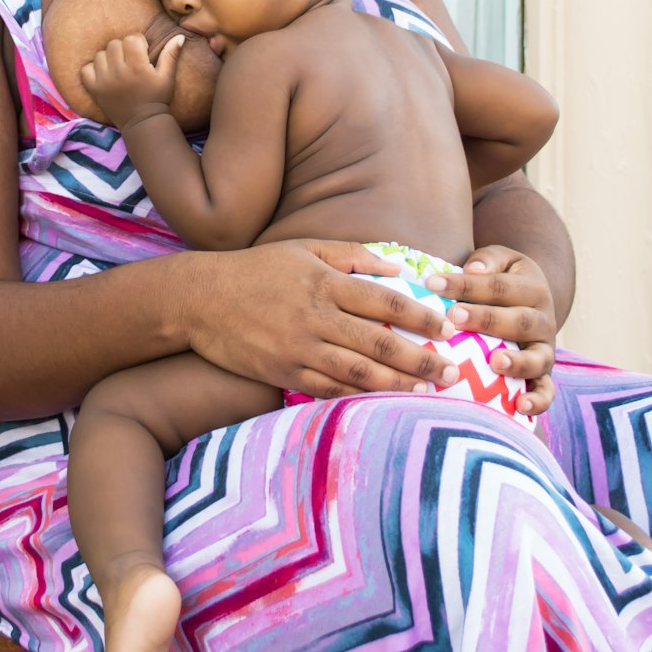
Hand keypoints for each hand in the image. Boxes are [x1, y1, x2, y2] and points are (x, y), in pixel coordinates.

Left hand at [79, 31, 185, 129]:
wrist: (142, 123)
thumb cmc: (157, 98)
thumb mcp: (167, 77)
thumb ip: (171, 55)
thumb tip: (180, 36)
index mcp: (138, 67)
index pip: (131, 39)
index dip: (138, 42)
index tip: (142, 52)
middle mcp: (119, 72)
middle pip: (114, 44)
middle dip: (123, 49)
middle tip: (130, 60)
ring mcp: (104, 81)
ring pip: (100, 55)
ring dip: (109, 58)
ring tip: (118, 68)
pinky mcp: (94, 89)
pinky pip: (86, 69)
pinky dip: (93, 70)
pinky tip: (105, 75)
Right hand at [181, 240, 459, 399]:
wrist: (198, 299)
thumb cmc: (255, 270)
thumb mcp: (301, 248)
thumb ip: (351, 256)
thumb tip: (398, 268)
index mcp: (323, 282)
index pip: (384, 300)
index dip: (420, 316)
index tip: (448, 327)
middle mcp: (315, 316)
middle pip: (380, 341)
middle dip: (422, 358)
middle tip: (453, 371)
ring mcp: (299, 348)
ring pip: (359, 371)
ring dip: (398, 383)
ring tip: (428, 391)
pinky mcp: (283, 372)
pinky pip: (329, 389)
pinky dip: (359, 396)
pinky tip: (383, 402)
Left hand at [421, 245, 556, 415]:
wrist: (533, 300)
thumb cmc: (503, 279)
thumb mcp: (501, 260)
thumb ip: (488, 260)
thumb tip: (473, 268)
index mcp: (533, 288)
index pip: (498, 285)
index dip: (466, 284)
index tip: (432, 283)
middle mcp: (544, 319)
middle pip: (518, 320)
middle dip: (486, 319)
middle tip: (454, 317)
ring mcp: (545, 349)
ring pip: (537, 357)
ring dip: (517, 361)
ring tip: (494, 361)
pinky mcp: (543, 374)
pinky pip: (546, 391)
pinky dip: (537, 401)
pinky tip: (519, 407)